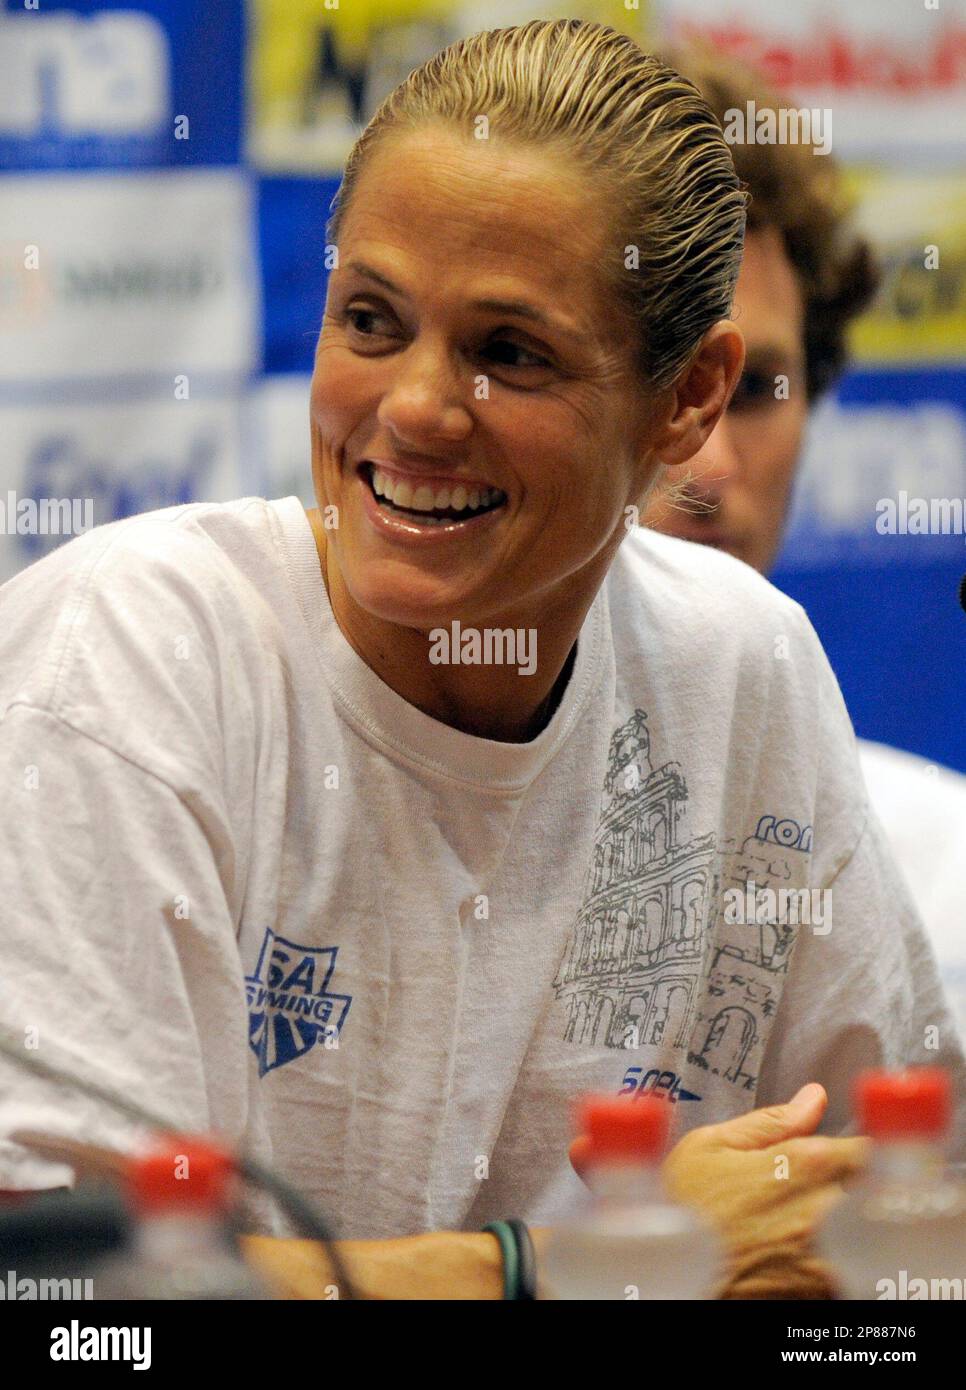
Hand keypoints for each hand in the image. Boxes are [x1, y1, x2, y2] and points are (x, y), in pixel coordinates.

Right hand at [570, 1083, 869, 1298]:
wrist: (669, 1272)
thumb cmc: (682, 1209)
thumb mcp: (710, 1146)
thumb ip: (770, 1122)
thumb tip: (812, 1098)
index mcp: (803, 1164)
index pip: (867, 1148)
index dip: (859, 1146)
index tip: (844, 1150)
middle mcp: (825, 1210)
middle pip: (874, 1192)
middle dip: (860, 1183)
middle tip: (828, 1184)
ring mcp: (826, 1256)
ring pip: (862, 1231)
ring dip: (847, 1220)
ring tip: (808, 1217)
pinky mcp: (817, 1290)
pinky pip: (846, 1267)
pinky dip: (834, 1255)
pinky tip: (803, 1246)